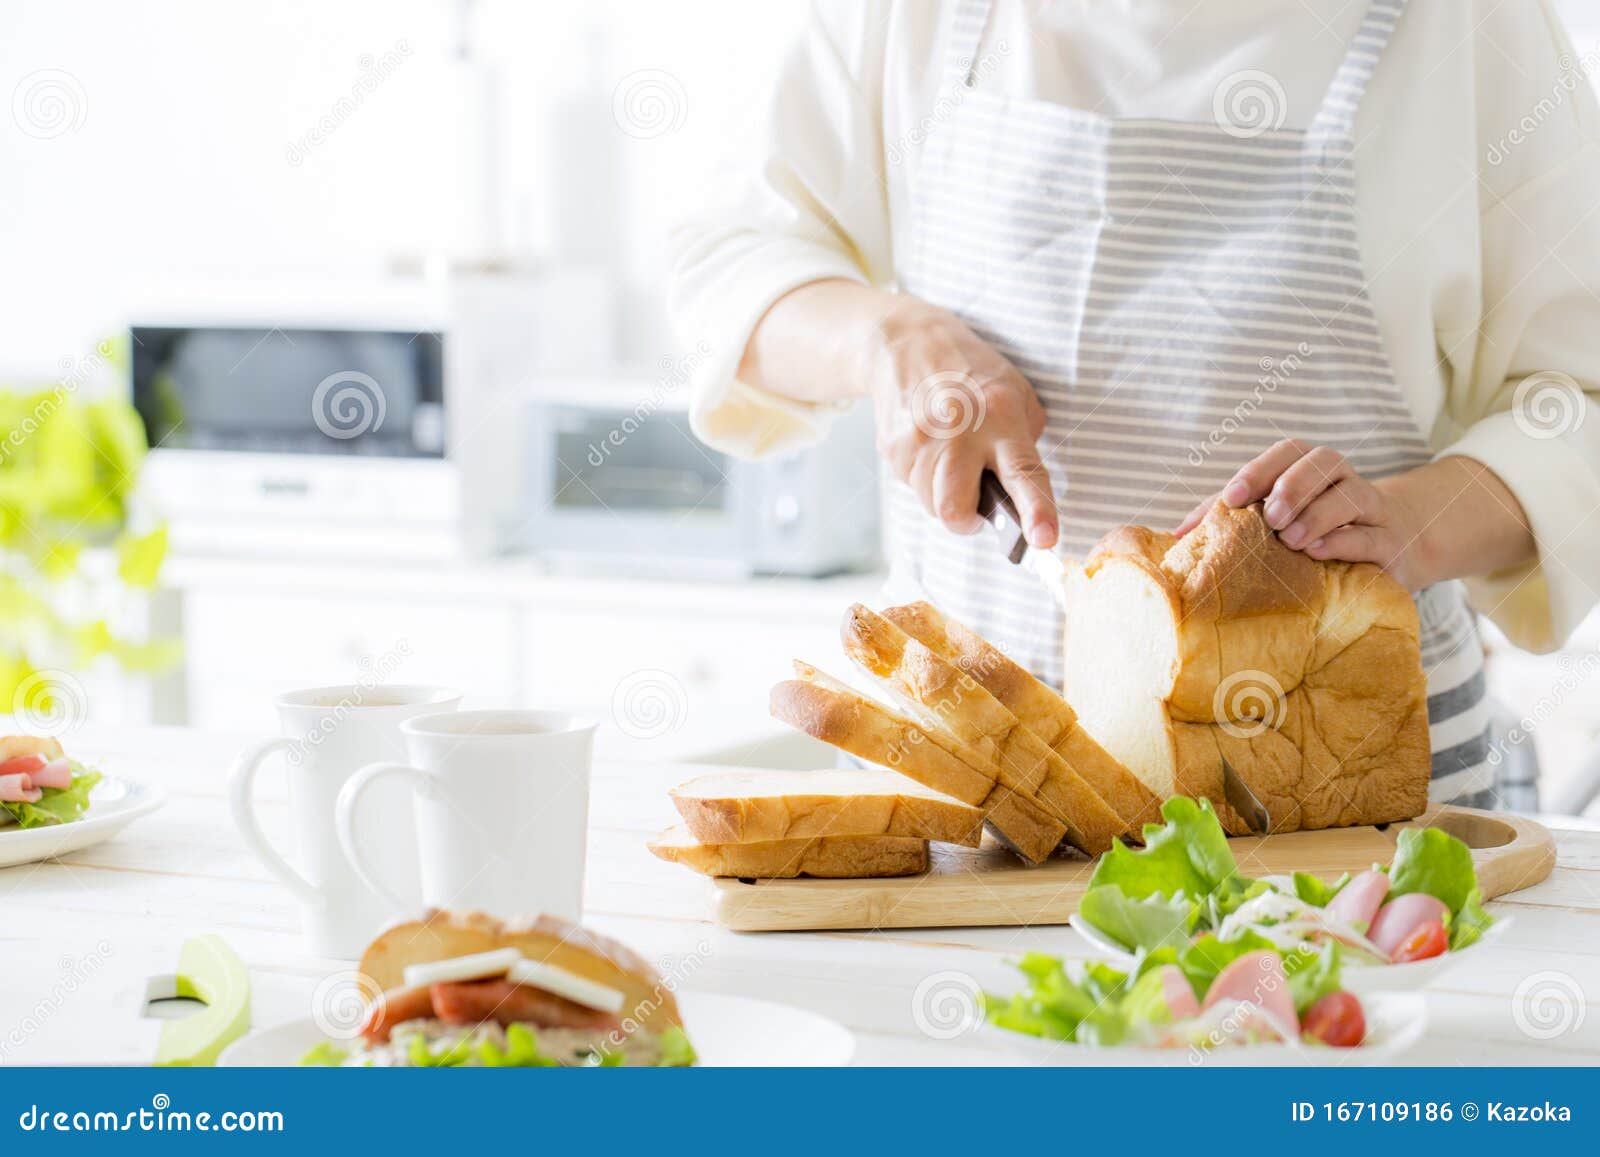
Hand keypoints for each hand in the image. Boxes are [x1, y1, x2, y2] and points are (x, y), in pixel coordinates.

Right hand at [866, 295, 1057, 547]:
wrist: (906, 343)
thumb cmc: (971, 372)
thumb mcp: (1016, 392)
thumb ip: (1024, 443)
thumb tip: (1021, 494)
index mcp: (1000, 416)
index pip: (1022, 473)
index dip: (1036, 511)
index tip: (1043, 540)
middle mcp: (958, 432)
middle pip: (955, 510)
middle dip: (966, 519)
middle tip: (975, 504)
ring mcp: (919, 442)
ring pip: (932, 505)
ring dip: (945, 495)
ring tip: (950, 459)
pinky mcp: (892, 448)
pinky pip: (912, 487)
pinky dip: (925, 478)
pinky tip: (929, 446)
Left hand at [1175, 440, 1432, 588]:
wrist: (1394, 548)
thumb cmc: (1319, 531)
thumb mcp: (1277, 522)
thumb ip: (1232, 520)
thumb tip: (1179, 534)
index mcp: (1313, 468)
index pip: (1288, 452)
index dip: (1259, 470)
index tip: (1232, 499)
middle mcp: (1345, 479)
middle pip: (1324, 462)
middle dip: (1292, 486)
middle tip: (1269, 518)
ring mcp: (1373, 509)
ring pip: (1352, 494)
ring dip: (1318, 514)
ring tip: (1291, 539)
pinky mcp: (1391, 543)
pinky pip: (1371, 535)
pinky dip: (1344, 541)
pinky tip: (1318, 552)